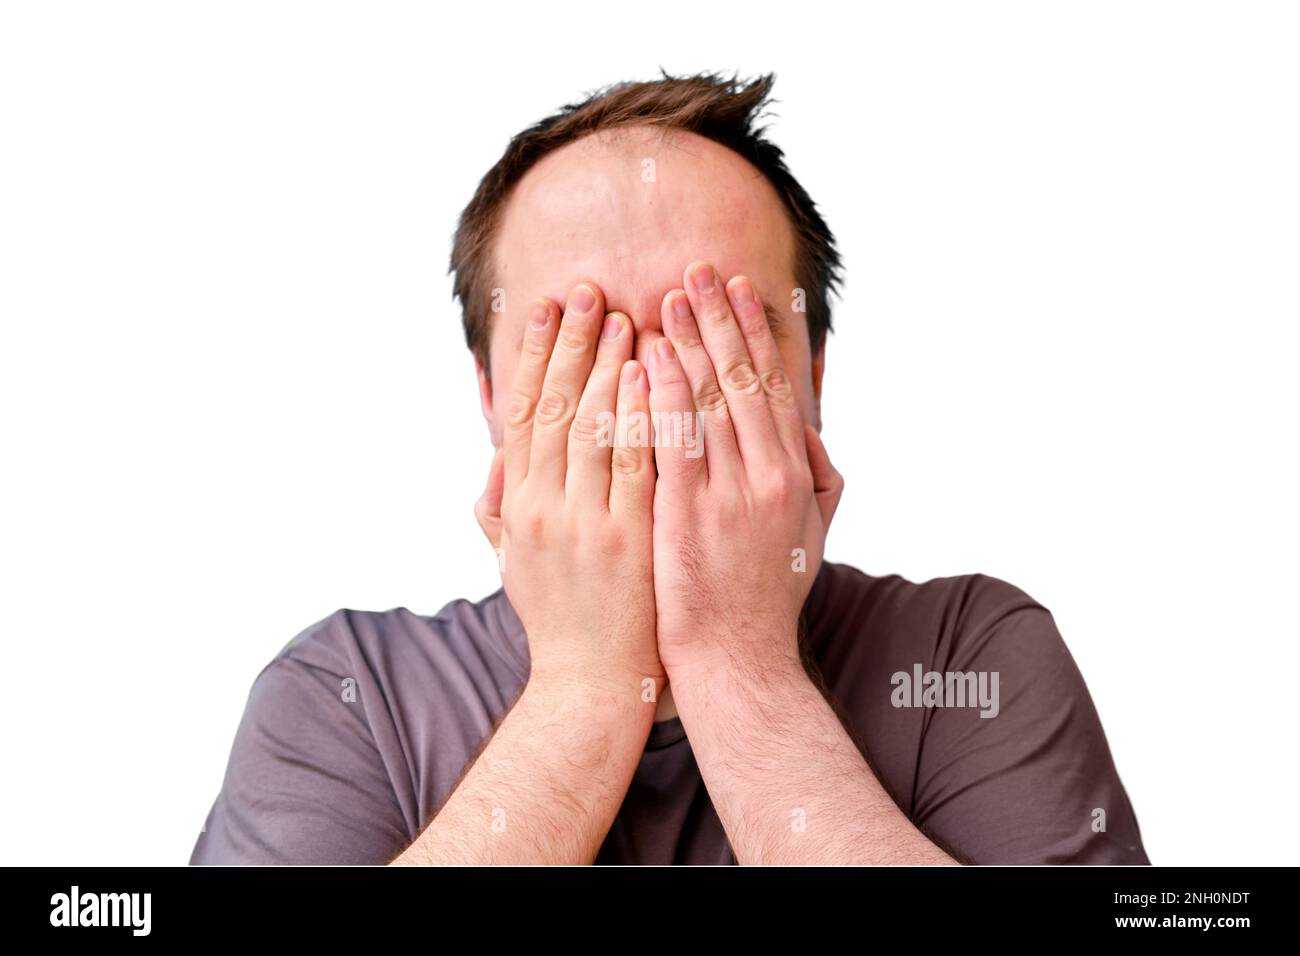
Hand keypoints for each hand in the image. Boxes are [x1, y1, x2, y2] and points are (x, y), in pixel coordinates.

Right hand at [475, 282, 662, 696]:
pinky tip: (651, 375)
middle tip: (589, 291)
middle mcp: (542, 507)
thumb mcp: (511, 557)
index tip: (548, 307)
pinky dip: (639, 416)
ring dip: (607, 366)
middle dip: (572, 343)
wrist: (589, 682)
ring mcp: (584, 523)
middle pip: (555, 406)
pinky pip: (635, 464)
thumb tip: (496, 448)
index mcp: (515, 503)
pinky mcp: (627, 540)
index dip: (535, 354)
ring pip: (593, 427)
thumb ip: (499, 500)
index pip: (523, 411)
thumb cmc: (557, 615)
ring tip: (625, 317)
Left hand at [645, 262, 842, 676]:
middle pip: (744, 380)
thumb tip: (813, 429)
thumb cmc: (768, 597)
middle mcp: (769, 474)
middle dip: (721, 320)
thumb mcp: (812, 534)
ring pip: (710, 400)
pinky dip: (664, 393)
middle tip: (699, 271)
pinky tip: (650, 356)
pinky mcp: (688, 512)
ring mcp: (730, 492)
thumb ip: (819, 477)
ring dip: (690, 341)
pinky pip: (675, 439)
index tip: (740, 290)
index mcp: (796, 473)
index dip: (756, 334)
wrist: (738, 659)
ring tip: (668, 297)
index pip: (775, 386)